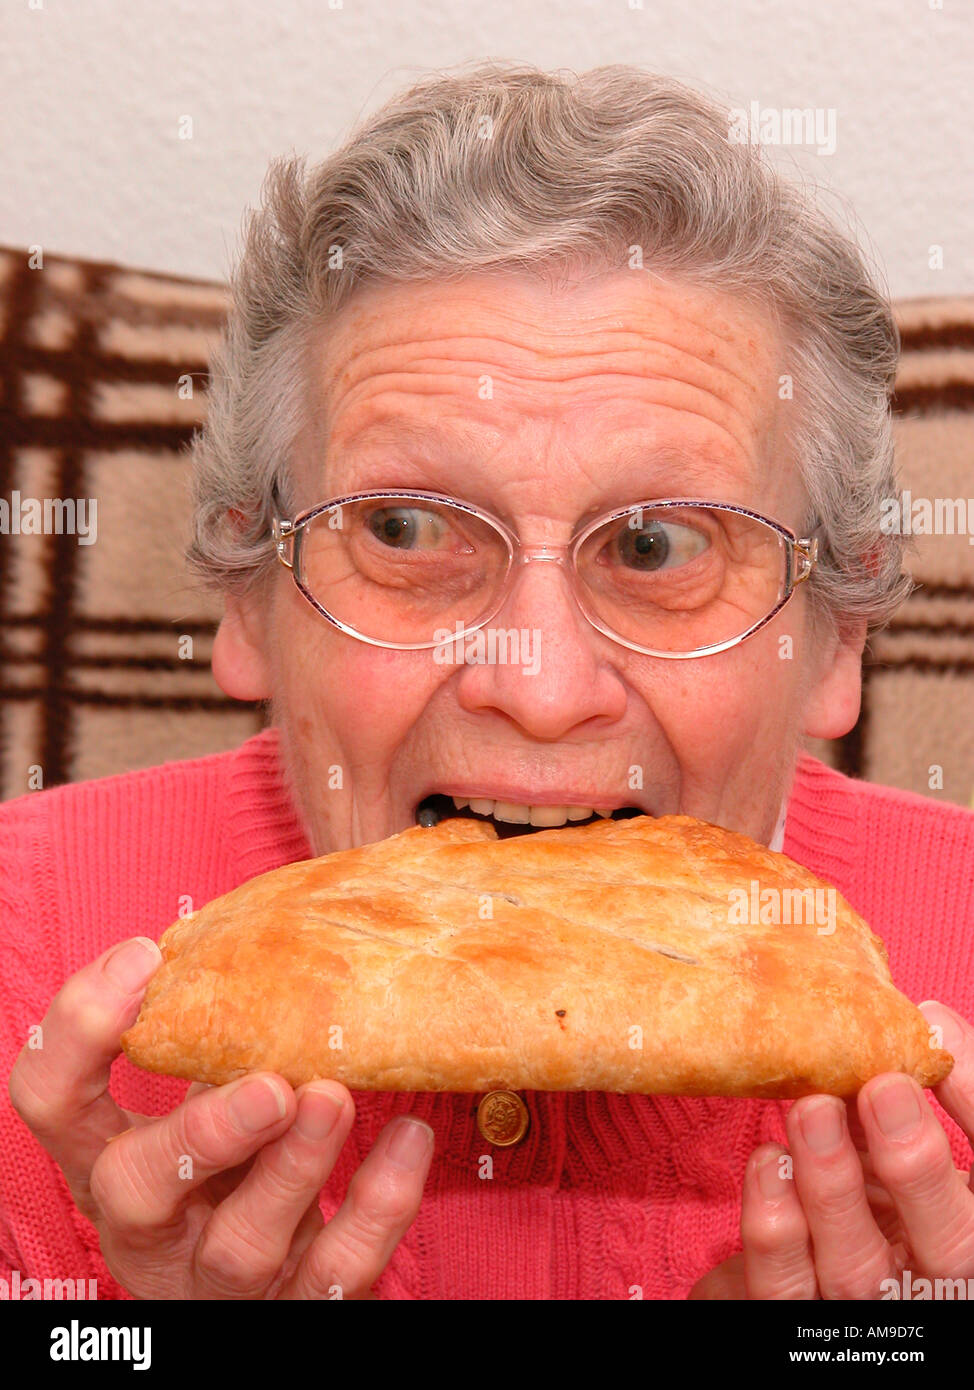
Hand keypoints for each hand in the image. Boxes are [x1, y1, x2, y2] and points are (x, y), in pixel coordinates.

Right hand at [8, 936, 432, 1298]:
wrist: (279, 1295)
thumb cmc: (239, 1170)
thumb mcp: (207, 1106)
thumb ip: (216, 1047)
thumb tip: (266, 931)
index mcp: (111, 1161)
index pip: (50, 1099)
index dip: (79, 1030)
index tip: (145, 956)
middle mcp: (150, 1229)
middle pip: (134, 1190)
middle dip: (200, 1132)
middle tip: (270, 1082)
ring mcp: (220, 1284)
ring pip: (240, 1245)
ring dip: (293, 1169)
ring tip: (336, 1099)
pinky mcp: (295, 1312)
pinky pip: (335, 1273)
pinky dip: (378, 1206)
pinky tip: (408, 1138)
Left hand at [689, 1001, 973, 1299]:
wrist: (803, 1253)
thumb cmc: (872, 1180)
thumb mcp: (903, 1136)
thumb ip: (920, 1092)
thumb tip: (930, 1019)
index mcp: (969, 1227)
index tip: (936, 1034)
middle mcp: (936, 1279)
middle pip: (951, 1247)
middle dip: (918, 1165)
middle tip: (883, 1086)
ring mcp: (869, 1302)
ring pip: (858, 1271)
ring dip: (833, 1186)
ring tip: (811, 1110)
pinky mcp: (800, 1314)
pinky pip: (786, 1289)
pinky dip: (775, 1229)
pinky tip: (768, 1162)